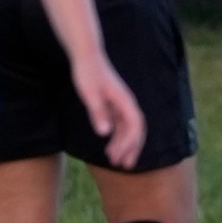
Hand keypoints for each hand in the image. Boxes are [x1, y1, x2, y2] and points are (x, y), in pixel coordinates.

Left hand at [71, 55, 146, 169]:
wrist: (86, 56)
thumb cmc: (87, 73)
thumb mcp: (89, 94)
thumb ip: (98, 113)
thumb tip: (105, 133)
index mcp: (124, 101)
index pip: (135, 125)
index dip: (132, 143)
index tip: (123, 158)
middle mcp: (126, 103)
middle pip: (135, 129)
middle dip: (132, 148)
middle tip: (125, 166)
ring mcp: (120, 103)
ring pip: (127, 128)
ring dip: (123, 144)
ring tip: (114, 160)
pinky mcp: (113, 103)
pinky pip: (120, 123)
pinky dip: (116, 136)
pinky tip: (108, 145)